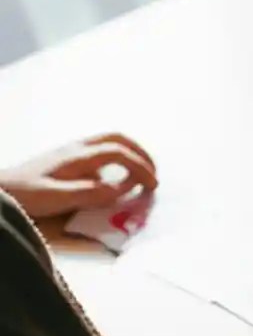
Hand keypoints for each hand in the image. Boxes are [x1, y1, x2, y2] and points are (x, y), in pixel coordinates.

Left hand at [0, 133, 157, 217]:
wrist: (1, 188)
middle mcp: (77, 148)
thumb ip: (91, 193)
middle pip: (118, 138)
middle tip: (154, 174)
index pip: (119, 153)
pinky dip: (118, 161)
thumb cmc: (27, 194)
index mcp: (78, 156)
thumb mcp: (58, 198)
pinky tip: (117, 179)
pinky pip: (101, 153)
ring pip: (110, 142)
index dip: (140, 168)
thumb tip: (121, 190)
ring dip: (131, 154)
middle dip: (142, 154)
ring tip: (142, 174)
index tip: (152, 186)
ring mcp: (72, 151)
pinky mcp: (68, 159)